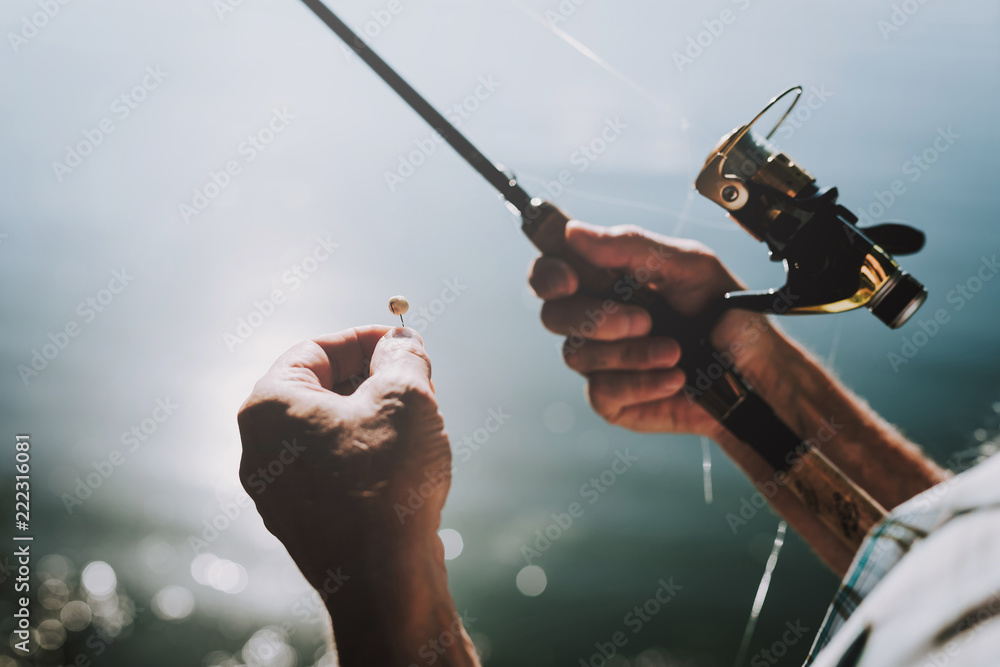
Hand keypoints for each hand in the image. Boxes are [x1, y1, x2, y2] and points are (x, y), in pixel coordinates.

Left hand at [238, 326, 477, 665]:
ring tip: (419, 424)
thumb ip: (402, 356)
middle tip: (417, 380)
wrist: (382, 581)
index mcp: (269, 406)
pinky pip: (335, 470)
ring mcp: (278, 490)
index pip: (316, 349)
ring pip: (331, 431)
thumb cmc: (388, 481)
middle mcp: (261, 448)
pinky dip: (369, 456)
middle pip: (321, 390)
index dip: (366, 339)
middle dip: (373, 378)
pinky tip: (406, 467)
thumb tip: (401, 342)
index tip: (403, 341)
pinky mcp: (305, 521)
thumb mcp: (406, 396)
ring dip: (375, 418)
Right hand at [528, 220, 779, 439]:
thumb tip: (575, 234)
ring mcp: (599, 361)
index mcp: (604, 280)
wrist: (752, 368)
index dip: (547, 275)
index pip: (551, 272)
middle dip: (593, 317)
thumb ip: (631, 246)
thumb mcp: (687, 265)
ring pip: (577, 355)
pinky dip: (641, 382)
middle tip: (643, 319)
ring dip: (628, 352)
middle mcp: (594, 320)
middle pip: (553, 315)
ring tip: (675, 350)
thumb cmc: (721, 309)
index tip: (569, 279)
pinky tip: (674, 377)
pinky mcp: (611, 399)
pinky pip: (602, 391)